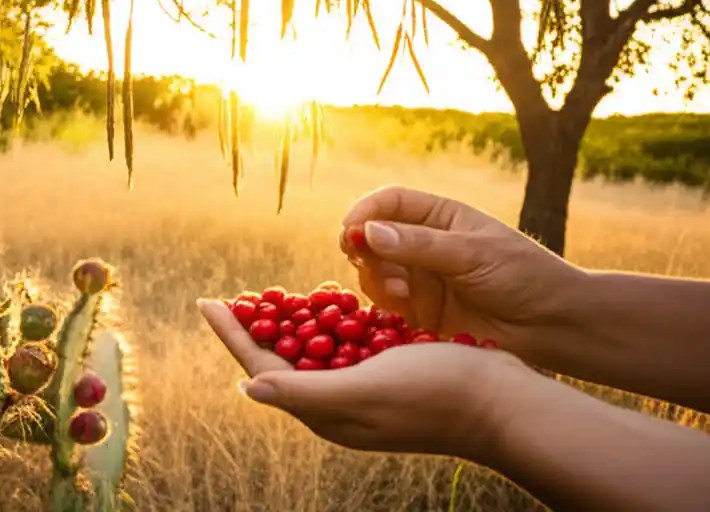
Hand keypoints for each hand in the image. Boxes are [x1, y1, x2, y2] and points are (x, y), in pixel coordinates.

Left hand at [198, 299, 524, 459]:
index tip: (206, 300)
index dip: (232, 335)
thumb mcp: (364, 392)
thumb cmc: (435, 395)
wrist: (504, 402)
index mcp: (327, 413)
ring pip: (314, 354)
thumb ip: (304, 392)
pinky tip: (328, 303)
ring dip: (290, 325)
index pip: (261, 370)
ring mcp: (366, 391)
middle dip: (256, 329)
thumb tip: (248, 388)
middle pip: (282, 362)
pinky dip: (330, 325)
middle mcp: (341, 405)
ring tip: (270, 296)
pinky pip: (347, 348)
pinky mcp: (390, 374)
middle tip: (234, 296)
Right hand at [336, 186, 587, 357]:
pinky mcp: (419, 314)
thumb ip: (419, 245)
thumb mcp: (472, 253)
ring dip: (376, 280)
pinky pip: (384, 307)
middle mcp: (422, 245)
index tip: (350, 229)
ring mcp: (419, 280)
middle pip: (371, 238)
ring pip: (372, 273)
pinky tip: (403, 312)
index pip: (389, 203)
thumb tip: (368, 232)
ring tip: (402, 294)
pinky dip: (383, 307)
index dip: (364, 212)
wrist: (554, 326)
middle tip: (369, 264)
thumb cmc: (524, 276)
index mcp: (439, 217)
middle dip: (364, 250)